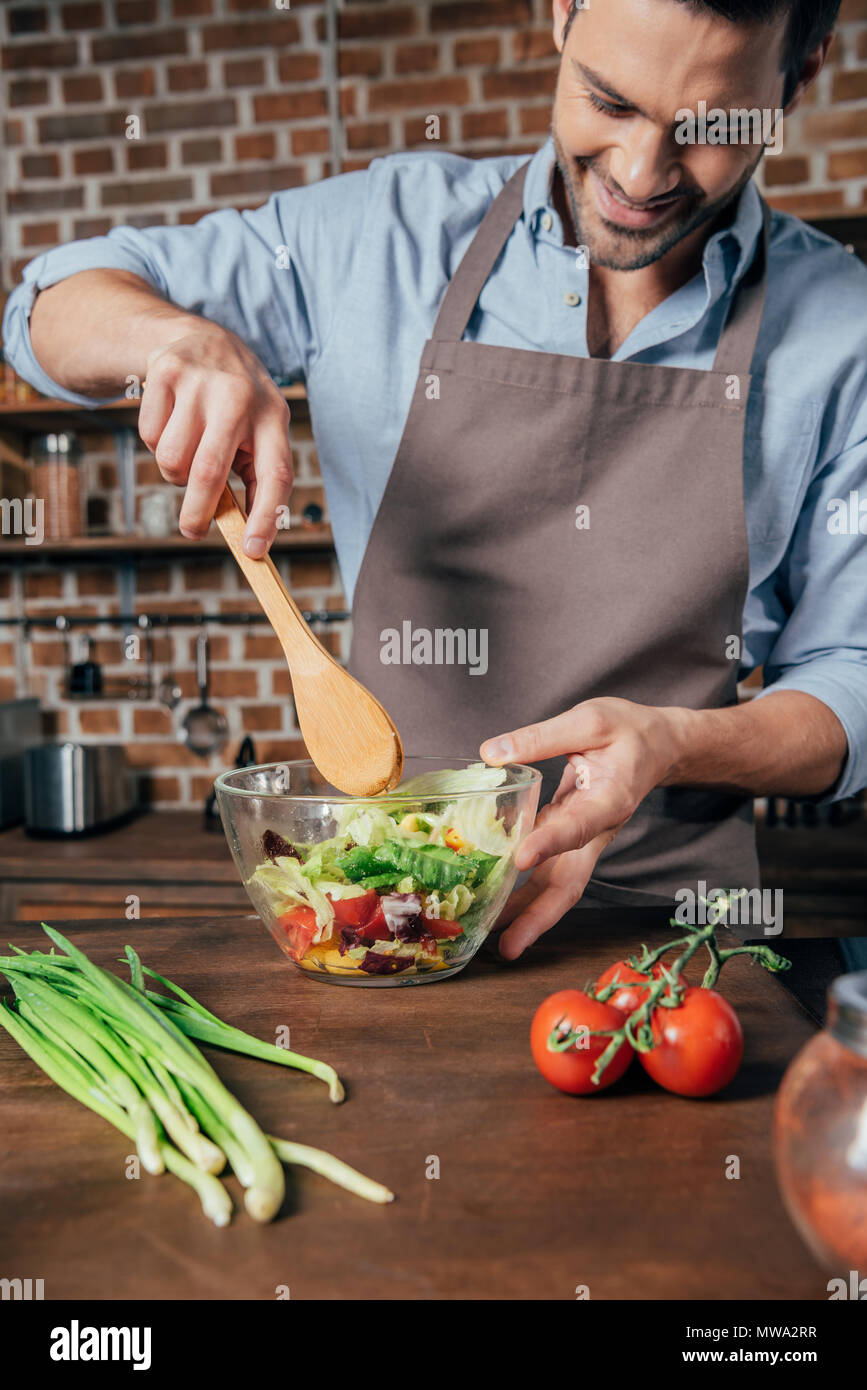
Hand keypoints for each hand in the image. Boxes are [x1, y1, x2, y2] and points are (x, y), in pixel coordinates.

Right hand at [139, 323, 293, 556]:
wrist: (202, 337)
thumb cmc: (236, 403)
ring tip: (187, 451)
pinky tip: (172, 421)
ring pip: (172, 459)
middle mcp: (240, 397)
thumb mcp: (258, 429)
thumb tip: (245, 536)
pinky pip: (149, 436)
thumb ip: (253, 476)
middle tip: (192, 530)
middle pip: (209, 473)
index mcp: (273, 416)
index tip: (252, 551)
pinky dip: (155, 443)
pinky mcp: (165, 372)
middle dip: (198, 513)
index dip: (266, 517)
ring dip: (174, 472)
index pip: (275, 475)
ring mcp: (201, 382)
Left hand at [480, 698, 684, 958]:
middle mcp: (598, 830)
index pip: (578, 826)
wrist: (660, 747)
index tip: (521, 858)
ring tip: (494, 942)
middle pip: (571, 882)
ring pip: (559, 885)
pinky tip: (497, 904)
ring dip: (529, 914)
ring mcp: (585, 840)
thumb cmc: (628, 731)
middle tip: (507, 947)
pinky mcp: (571, 839)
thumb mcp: (590, 720)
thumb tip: (491, 753)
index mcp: (610, 799)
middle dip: (539, 916)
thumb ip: (541, 737)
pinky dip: (525, 892)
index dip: (551, 843)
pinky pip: (549, 871)